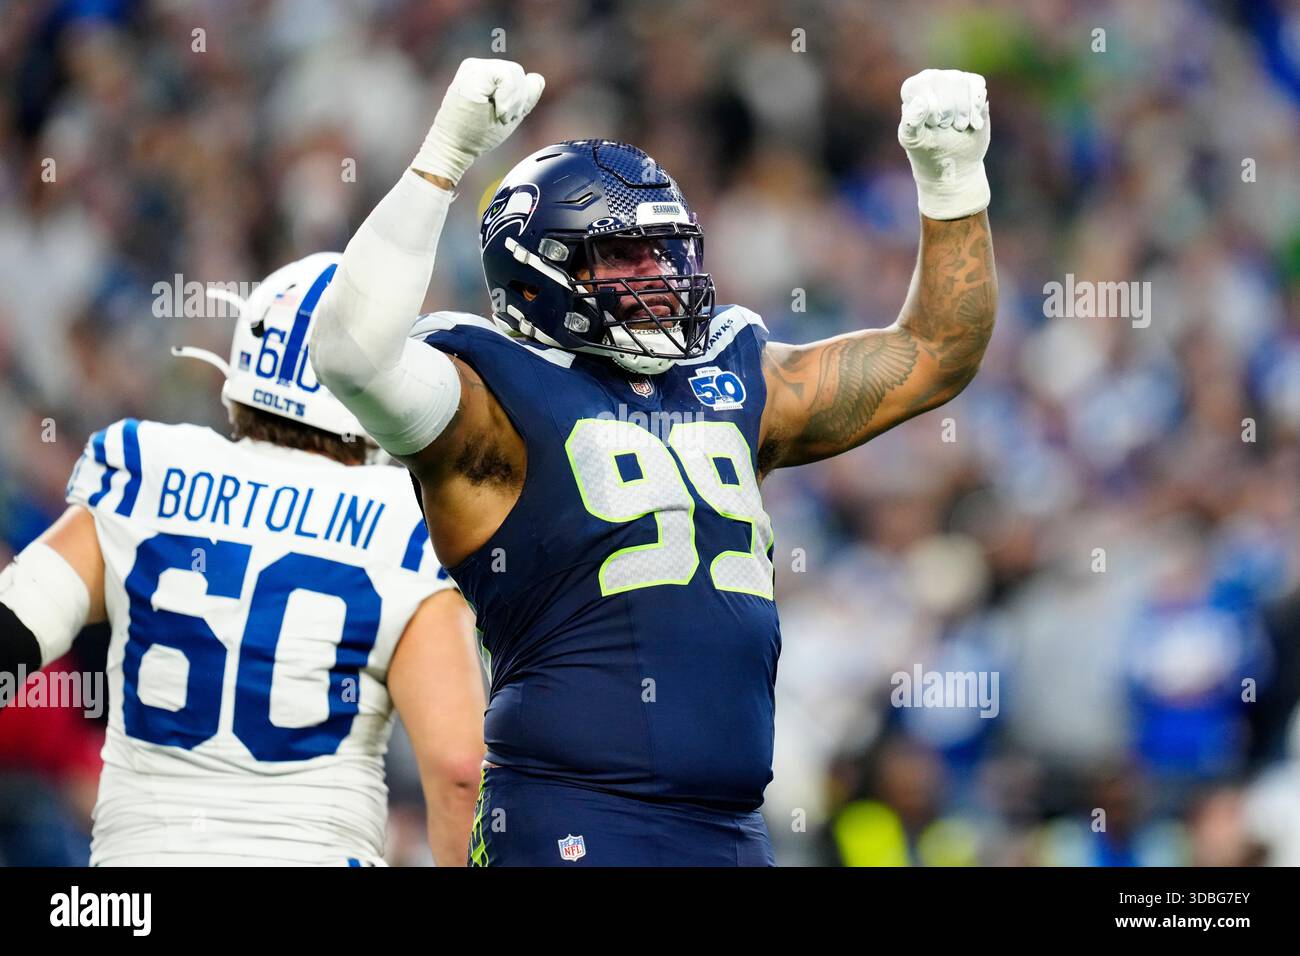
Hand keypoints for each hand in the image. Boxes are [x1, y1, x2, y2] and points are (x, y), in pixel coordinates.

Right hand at [413, 58, 545, 185]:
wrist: (455, 146)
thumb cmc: (477, 135)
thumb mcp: (509, 115)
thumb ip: (524, 97)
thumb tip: (538, 78)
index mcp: (487, 76)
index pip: (519, 75)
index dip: (521, 97)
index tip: (506, 116)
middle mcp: (478, 67)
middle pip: (517, 72)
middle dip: (518, 99)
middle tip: (502, 119)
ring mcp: (474, 67)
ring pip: (514, 71)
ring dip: (513, 100)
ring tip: (498, 116)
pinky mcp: (471, 70)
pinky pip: (506, 75)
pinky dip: (508, 97)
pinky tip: (497, 111)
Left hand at [897, 69, 989, 219]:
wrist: (954, 163)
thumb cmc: (928, 150)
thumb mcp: (914, 141)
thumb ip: (911, 122)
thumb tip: (920, 101)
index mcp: (913, 90)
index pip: (922, 85)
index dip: (931, 108)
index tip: (932, 125)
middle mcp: (932, 80)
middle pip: (945, 81)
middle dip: (949, 111)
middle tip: (946, 127)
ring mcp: (953, 81)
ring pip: (962, 82)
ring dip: (964, 111)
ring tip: (959, 127)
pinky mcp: (972, 87)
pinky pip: (977, 85)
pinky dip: (977, 106)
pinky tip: (974, 122)